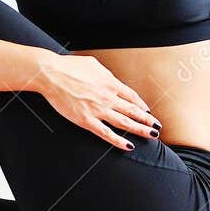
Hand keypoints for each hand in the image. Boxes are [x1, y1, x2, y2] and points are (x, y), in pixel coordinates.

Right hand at [35, 52, 161, 149]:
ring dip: (140, 130)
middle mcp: (108, 97)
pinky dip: (119, 141)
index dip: (141, 105)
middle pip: (133, 111)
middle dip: (147, 119)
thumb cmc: (70, 66)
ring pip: (125, 123)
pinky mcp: (86, 121)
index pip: (132, 96)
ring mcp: (98, 110)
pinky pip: (106, 134)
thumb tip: (111, 79)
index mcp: (110, 83)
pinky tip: (129, 146)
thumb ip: (105, 74)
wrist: (52, 74)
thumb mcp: (93, 64)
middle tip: (157, 127)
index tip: (148, 111)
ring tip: (152, 135)